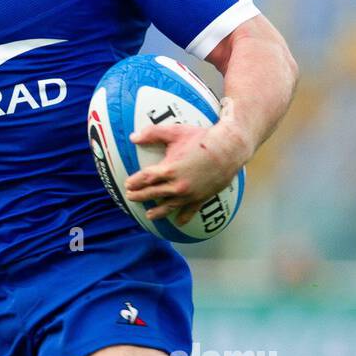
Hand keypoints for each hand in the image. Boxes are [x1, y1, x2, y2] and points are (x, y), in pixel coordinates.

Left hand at [124, 123, 248, 225]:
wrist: (229, 149)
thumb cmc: (201, 138)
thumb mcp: (175, 132)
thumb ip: (152, 133)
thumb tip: (133, 137)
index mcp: (169, 169)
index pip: (145, 178)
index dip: (134, 182)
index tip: (127, 184)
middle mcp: (177, 185)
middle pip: (153, 193)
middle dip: (140, 196)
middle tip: (130, 197)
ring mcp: (189, 194)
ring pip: (169, 206)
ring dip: (157, 211)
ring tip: (149, 215)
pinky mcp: (201, 197)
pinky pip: (190, 211)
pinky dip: (183, 218)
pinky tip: (178, 222)